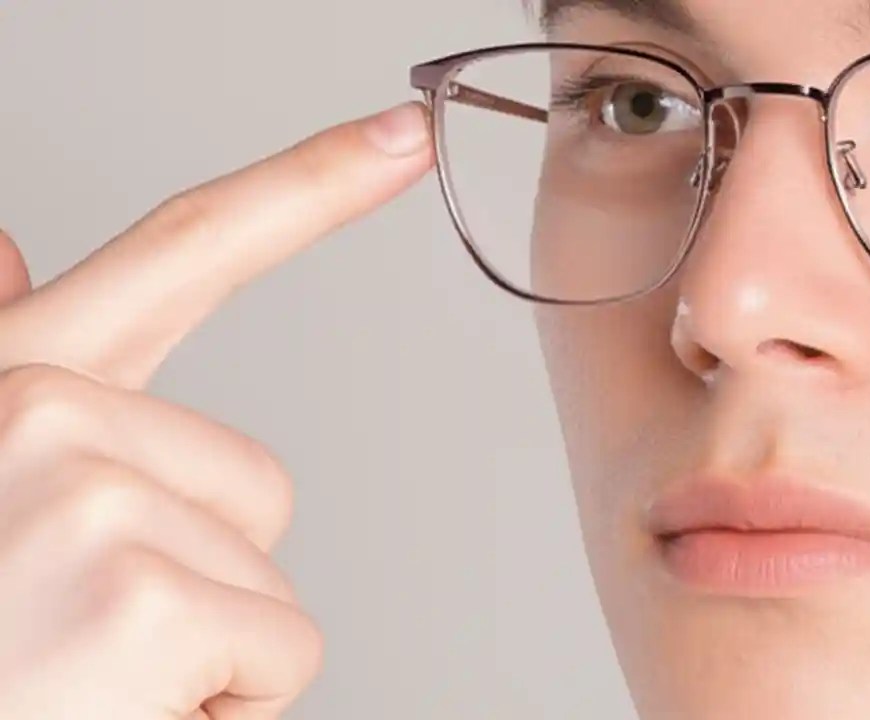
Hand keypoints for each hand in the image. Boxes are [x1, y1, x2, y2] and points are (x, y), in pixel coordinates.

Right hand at [0, 101, 434, 718]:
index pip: (185, 248)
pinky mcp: (142, 603)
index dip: (309, 184)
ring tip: (89, 676)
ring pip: (271, 576)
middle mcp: (41, 414)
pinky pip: (282, 654)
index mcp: (17, 383)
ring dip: (205, 649)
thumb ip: (23, 387)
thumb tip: (9, 249)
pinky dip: (228, 707)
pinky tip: (119, 711)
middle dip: (204, 574)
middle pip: (256, 482)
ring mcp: (91, 501)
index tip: (401, 137)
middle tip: (83, 631)